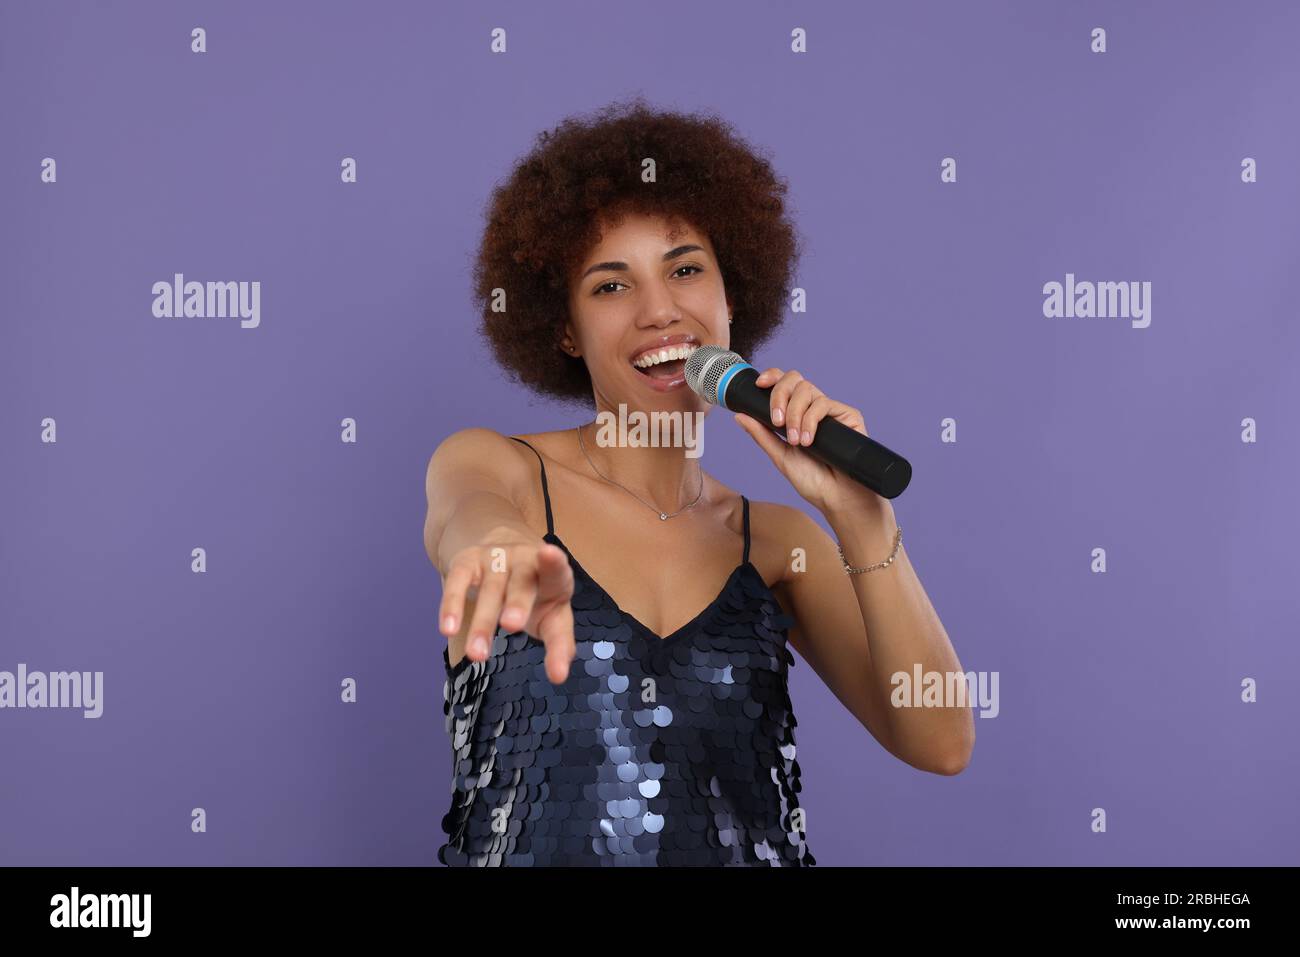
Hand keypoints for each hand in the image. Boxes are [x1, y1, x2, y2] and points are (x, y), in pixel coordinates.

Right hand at [439, 535, 575, 683]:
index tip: (551, 555)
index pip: (556, 570)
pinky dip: (452, 606)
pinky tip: (448, 629)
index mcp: (552, 575)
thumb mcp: (553, 616)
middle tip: (512, 626)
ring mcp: (495, 558)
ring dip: (482, 622)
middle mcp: (524, 560)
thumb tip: (559, 677)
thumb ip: (559, 645)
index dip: (554, 564)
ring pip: (489, 589)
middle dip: (517, 603)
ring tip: (477, 655)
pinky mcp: (467, 562)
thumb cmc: (535, 594)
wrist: (502, 550)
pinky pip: (458, 583)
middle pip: (521, 584)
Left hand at [732, 367, 882, 514]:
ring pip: (807, 390)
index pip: (785, 385)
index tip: (759, 384)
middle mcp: (813, 408)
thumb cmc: (812, 480)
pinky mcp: (848, 414)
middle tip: (777, 422)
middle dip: (779, 396)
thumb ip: (761, 434)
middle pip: (794, 381)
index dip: (772, 377)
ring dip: (795, 415)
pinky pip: (824, 403)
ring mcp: (831, 410)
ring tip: (796, 441)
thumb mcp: (779, 455)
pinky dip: (811, 421)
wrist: (835, 497)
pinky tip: (809, 441)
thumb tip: (739, 415)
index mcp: (797, 414)